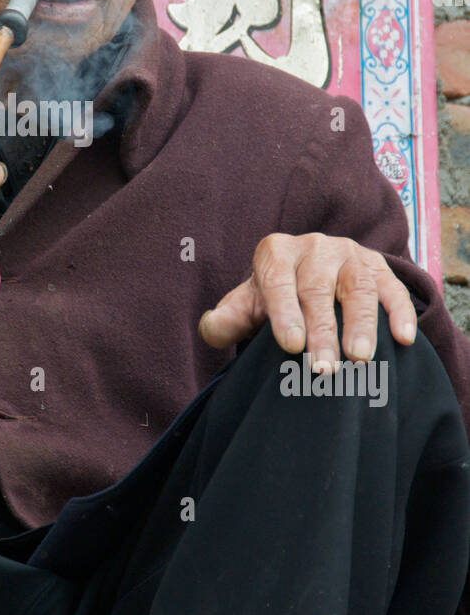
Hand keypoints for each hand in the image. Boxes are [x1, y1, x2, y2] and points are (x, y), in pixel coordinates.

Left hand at [198, 232, 417, 371]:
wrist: (309, 275)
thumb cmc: (274, 297)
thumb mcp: (247, 305)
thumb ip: (227, 319)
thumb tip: (212, 328)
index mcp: (276, 252)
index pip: (278, 280)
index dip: (285, 313)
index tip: (291, 345)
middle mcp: (314, 246)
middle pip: (317, 288)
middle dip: (321, 330)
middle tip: (323, 368)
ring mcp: (349, 254)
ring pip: (357, 286)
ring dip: (361, 323)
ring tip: (360, 358)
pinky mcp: (379, 267)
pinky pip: (392, 287)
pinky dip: (400, 312)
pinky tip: (403, 339)